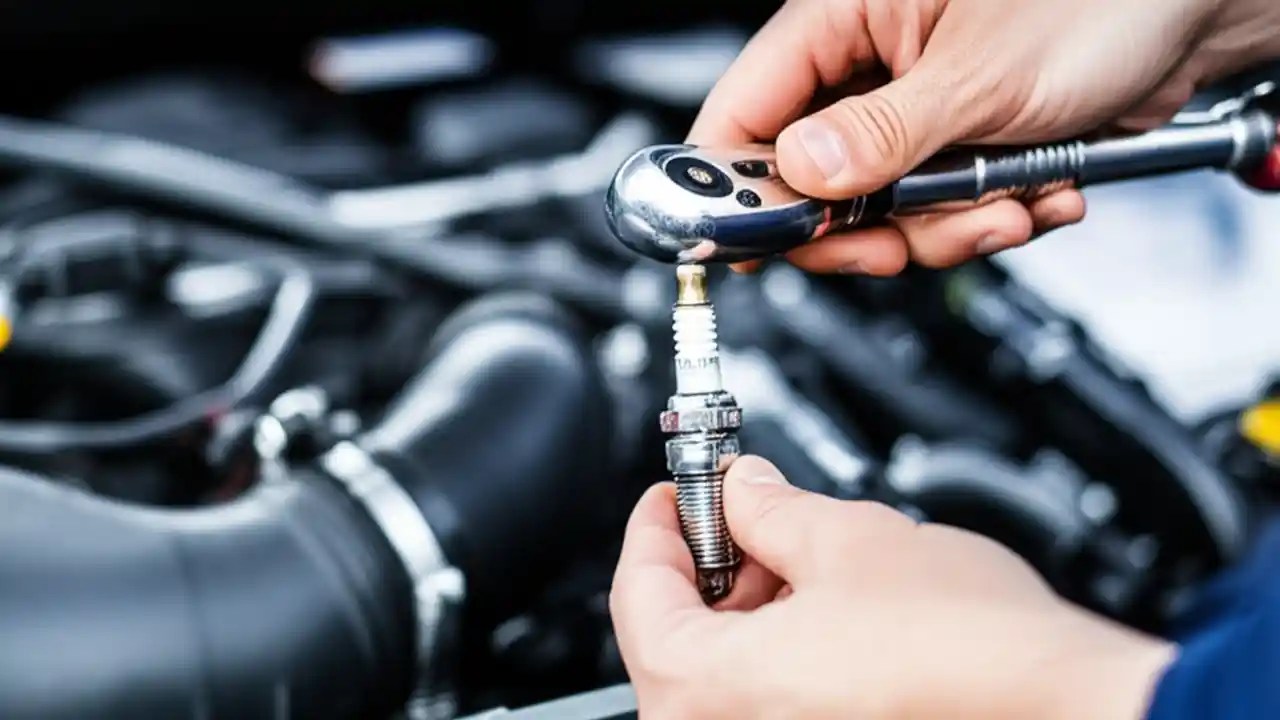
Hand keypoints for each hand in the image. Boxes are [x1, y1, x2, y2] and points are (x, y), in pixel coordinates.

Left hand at [610, 456, 1175, 718]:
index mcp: (703, 691)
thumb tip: (742, 487)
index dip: (656, 524)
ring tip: (806, 559)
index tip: (675, 492)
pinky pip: (768, 700)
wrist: (1062, 708)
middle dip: (715, 562)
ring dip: (752, 606)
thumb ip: (768, 508)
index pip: (636, 593)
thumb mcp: (847, 540)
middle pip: (678, 635)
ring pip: (724, 671)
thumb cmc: (967, 653)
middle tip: (749, 512)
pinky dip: (783, 653)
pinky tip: (829, 613)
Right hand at [689, 0, 1279, 273]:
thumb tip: (802, 176)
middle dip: (865, 226)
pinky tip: (1032, 191)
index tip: (743, 243)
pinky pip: (934, 211)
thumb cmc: (1100, 1)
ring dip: (944, 228)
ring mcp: (910, 112)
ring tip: (1005, 205)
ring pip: (878, 210)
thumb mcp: (979, 76)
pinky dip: (982, 218)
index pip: (745, 108)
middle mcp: (867, 66)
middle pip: (807, 181)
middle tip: (896, 244)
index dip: (734, 184)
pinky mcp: (954, 148)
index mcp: (843, 18)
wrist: (1194, 20)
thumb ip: (880, 134)